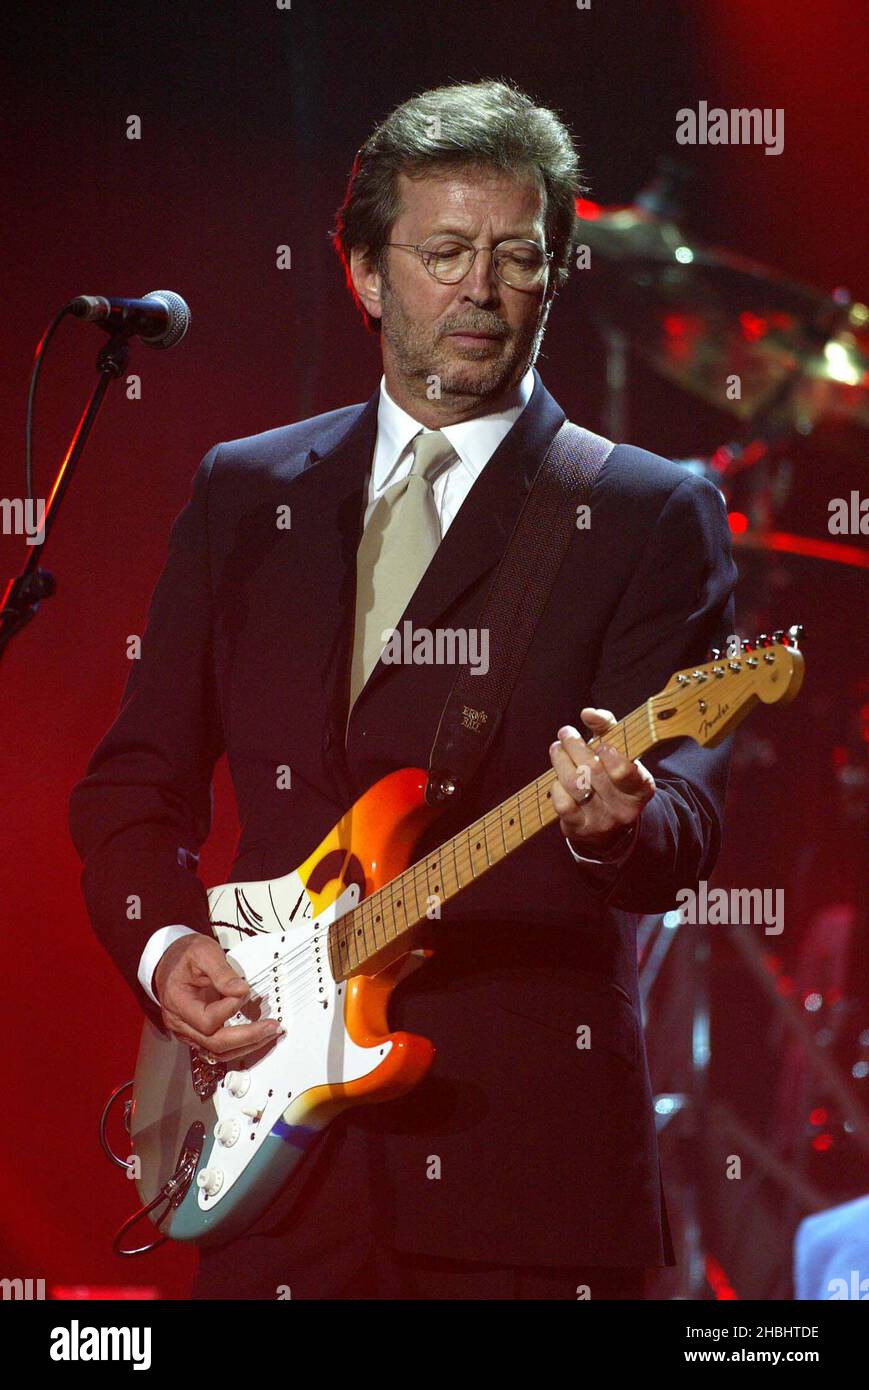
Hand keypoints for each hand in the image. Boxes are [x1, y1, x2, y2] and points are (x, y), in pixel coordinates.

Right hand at [154, 933, 282, 1062]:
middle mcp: (181, 1023)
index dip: (230, 1008)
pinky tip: (255, 1036)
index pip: (207, 1019)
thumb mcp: (202, 952)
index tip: (244, 991)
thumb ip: (222, 972)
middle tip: (271, 1027)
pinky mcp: (197, 1033)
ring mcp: (188, 1031)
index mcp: (178, 1002)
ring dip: (245, 1046)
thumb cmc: (183, 957)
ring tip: (268, 1034)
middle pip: (214, 1043)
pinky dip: (238, 1045)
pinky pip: (217, 1047)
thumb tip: (241, 990)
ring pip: (217, 1052)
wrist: (170, 961)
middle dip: (247, 1037)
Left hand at [549, 707, 654, 855]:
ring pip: (575, 784)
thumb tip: (588, 713)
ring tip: (556, 748)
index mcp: (641, 787)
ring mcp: (602, 821)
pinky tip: (557, 778)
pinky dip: (556, 786)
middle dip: (575, 746)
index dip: (609, 753)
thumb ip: (607, 727)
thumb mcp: (619, 752)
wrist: (610, 827)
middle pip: (594, 771)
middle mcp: (624, 808)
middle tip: (565, 733)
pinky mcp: (580, 829)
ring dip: (560, 761)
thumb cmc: (613, 779)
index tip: (598, 742)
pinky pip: (563, 803)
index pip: (624, 770)